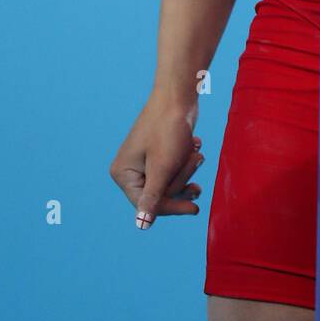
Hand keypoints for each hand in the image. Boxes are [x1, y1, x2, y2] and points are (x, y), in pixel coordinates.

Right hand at [109, 90, 204, 228]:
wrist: (180, 95)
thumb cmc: (168, 129)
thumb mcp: (162, 168)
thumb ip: (153, 198)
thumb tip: (142, 225)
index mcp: (123, 174)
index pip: (148, 204)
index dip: (172, 207)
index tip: (195, 208)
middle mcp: (129, 169)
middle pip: (161, 193)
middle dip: (182, 177)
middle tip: (195, 159)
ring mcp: (144, 160)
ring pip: (171, 181)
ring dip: (187, 168)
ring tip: (196, 152)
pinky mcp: (158, 153)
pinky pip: (175, 168)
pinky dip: (187, 158)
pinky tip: (194, 144)